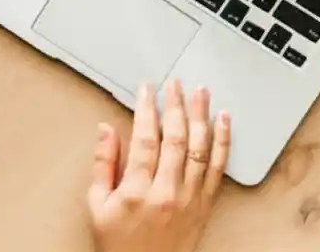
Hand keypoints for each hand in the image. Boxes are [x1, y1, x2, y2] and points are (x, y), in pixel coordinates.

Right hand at [87, 79, 230, 251]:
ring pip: (200, 148)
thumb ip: (102, 165)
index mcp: (138, 191)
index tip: (146, 89)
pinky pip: (217, 168)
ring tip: (201, 93)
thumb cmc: (119, 245)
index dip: (146, 109)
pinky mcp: (205, 206)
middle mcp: (168, 192)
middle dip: (175, 105)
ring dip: (202, 116)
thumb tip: (106, 131)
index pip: (145, 138)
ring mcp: (191, 199)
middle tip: (175, 83)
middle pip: (175, 138)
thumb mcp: (97, 206)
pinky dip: (223, 142)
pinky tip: (223, 122)